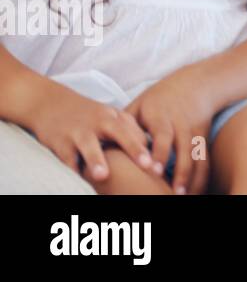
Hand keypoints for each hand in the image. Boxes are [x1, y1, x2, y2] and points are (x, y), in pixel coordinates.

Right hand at [27, 82, 156, 182]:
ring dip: (97, 160)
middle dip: (135, 150)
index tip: (162, 164)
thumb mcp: (110, 117)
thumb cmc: (88, 116)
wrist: (50, 102)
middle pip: (121, 134)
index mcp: (116, 117)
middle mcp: (100, 122)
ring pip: (89, 146)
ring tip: (103, 175)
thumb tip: (152, 150)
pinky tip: (78, 179)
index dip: (150, 149)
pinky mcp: (59, 142)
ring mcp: (79, 132)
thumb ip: (129, 131)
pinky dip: (71, 169)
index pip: (138, 133)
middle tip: (148, 165)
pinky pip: (66, 158)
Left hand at [125, 70, 218, 194]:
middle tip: (171, 190)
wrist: (196, 84)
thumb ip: (124, 124)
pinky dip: (201, 177)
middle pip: (183, 147)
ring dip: (191, 177)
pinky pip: (205, 159)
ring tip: (181, 196)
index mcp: (161, 115)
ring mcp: (194, 131)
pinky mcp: (204, 138)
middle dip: (179, 169)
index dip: (159, 152)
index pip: (161, 135)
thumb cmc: (159, 98)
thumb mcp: (140, 104)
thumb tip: (101, 145)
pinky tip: (195, 192)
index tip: (154, 170)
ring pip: (197, 156)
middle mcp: (180, 124)